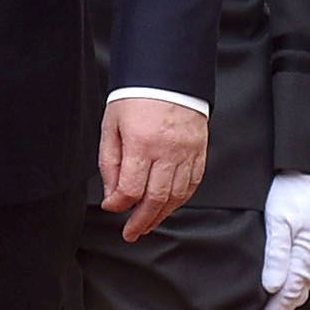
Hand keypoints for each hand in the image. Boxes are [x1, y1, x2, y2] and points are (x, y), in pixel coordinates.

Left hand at [98, 92, 208, 241]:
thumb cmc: (136, 97)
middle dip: (142, 221)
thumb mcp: (112, 126)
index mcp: (141, 142)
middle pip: (156, 198)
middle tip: (132, 232)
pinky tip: (169, 207)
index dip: (119, 204)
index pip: (132, 188)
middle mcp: (167, 150)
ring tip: (148, 224)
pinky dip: (180, 200)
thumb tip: (112, 194)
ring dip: (161, 215)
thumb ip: (110, 162)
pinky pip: (192, 184)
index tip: (112, 207)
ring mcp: (187, 152)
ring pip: (177, 195)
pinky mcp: (200, 151)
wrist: (168, 76)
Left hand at [257, 173, 309, 309]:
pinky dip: (289, 287)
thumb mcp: (280, 220)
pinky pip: (302, 273)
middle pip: (295, 296)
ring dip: (283, 303)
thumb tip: (271, 288)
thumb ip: (276, 254)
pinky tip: (276, 290)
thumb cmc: (294, 190)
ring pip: (299, 286)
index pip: (289, 296)